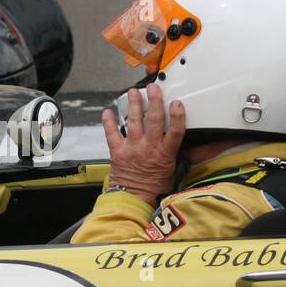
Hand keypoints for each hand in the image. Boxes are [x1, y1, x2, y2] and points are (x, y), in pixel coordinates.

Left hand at [102, 83, 185, 206]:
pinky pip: (111, 133)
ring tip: (133, 92)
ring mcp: (132, 148)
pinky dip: (108, 122)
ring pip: (134, 121)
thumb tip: (174, 139)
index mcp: (165, 153)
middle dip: (154, 100)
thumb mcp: (171, 169)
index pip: (175, 130)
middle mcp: (149, 148)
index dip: (178, 115)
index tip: (177, 103)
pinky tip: (107, 112)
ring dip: (133, 104)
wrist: (135, 198)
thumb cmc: (153, 186)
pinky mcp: (118, 151)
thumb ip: (172, 152)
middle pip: (154, 119)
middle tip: (153, 88)